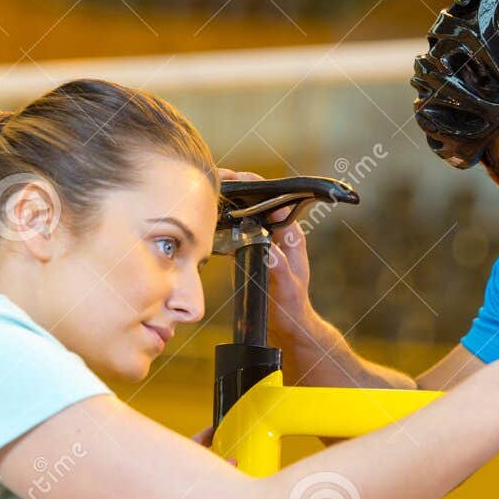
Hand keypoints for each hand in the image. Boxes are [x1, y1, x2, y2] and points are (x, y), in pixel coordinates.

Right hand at [218, 166, 319, 343]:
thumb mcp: (286, 287)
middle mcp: (278, 233)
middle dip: (238, 188)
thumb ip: (280, 269)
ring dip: (229, 202)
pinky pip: (237, 228)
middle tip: (215, 180)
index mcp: (291, 235)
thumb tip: (270, 252)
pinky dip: (224, 221)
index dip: (258, 186)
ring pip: (246, 212)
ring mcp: (264, 239)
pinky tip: (208, 218)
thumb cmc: (290, 305)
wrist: (285, 321)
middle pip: (258, 201)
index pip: (276, 200)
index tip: (239, 178)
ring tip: (207, 192)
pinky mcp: (252, 248)